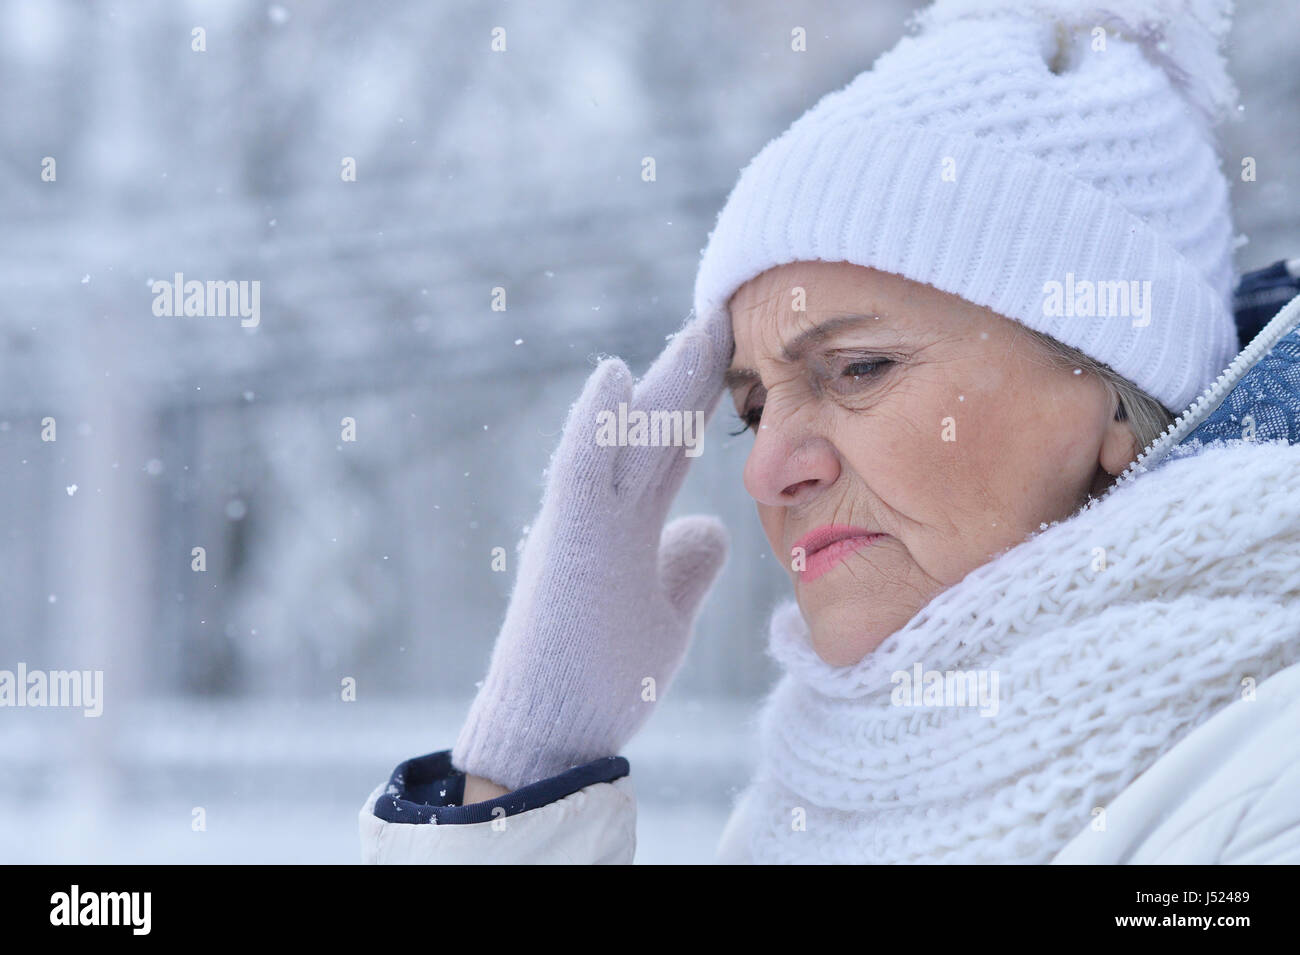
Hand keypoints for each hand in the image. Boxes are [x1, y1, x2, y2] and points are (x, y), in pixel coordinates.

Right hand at [451, 309, 731, 790]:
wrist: (548, 732)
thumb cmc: (600, 679)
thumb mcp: (664, 617)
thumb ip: (685, 567)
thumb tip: (711, 528)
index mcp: (627, 529)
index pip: (670, 452)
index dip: (699, 404)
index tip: (731, 357)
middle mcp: (604, 516)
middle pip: (655, 431)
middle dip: (691, 374)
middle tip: (722, 316)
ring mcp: (582, 529)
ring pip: (626, 439)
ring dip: (663, 382)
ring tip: (698, 328)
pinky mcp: (565, 550)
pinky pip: (580, 474)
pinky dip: (593, 425)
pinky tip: (614, 376)